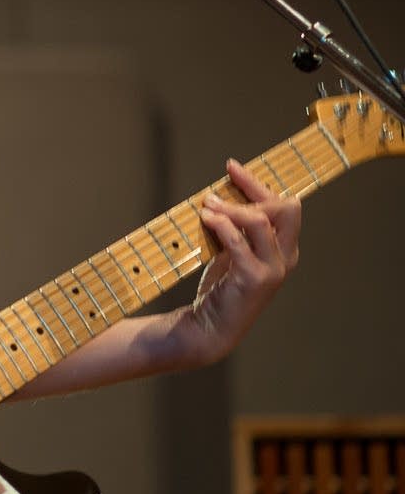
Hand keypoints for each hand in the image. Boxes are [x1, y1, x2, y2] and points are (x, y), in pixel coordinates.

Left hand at [181, 159, 301, 363]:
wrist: (210, 326)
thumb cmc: (221, 287)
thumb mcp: (231, 251)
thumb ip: (235, 228)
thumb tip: (219, 193)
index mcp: (285, 248)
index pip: (283, 206)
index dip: (257, 183)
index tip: (231, 167)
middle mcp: (286, 256)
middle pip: (285, 208)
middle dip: (254, 188)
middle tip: (222, 183)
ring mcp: (273, 269)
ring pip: (261, 221)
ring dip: (231, 207)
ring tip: (207, 205)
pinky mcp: (254, 279)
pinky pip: (239, 242)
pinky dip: (222, 225)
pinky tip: (206, 218)